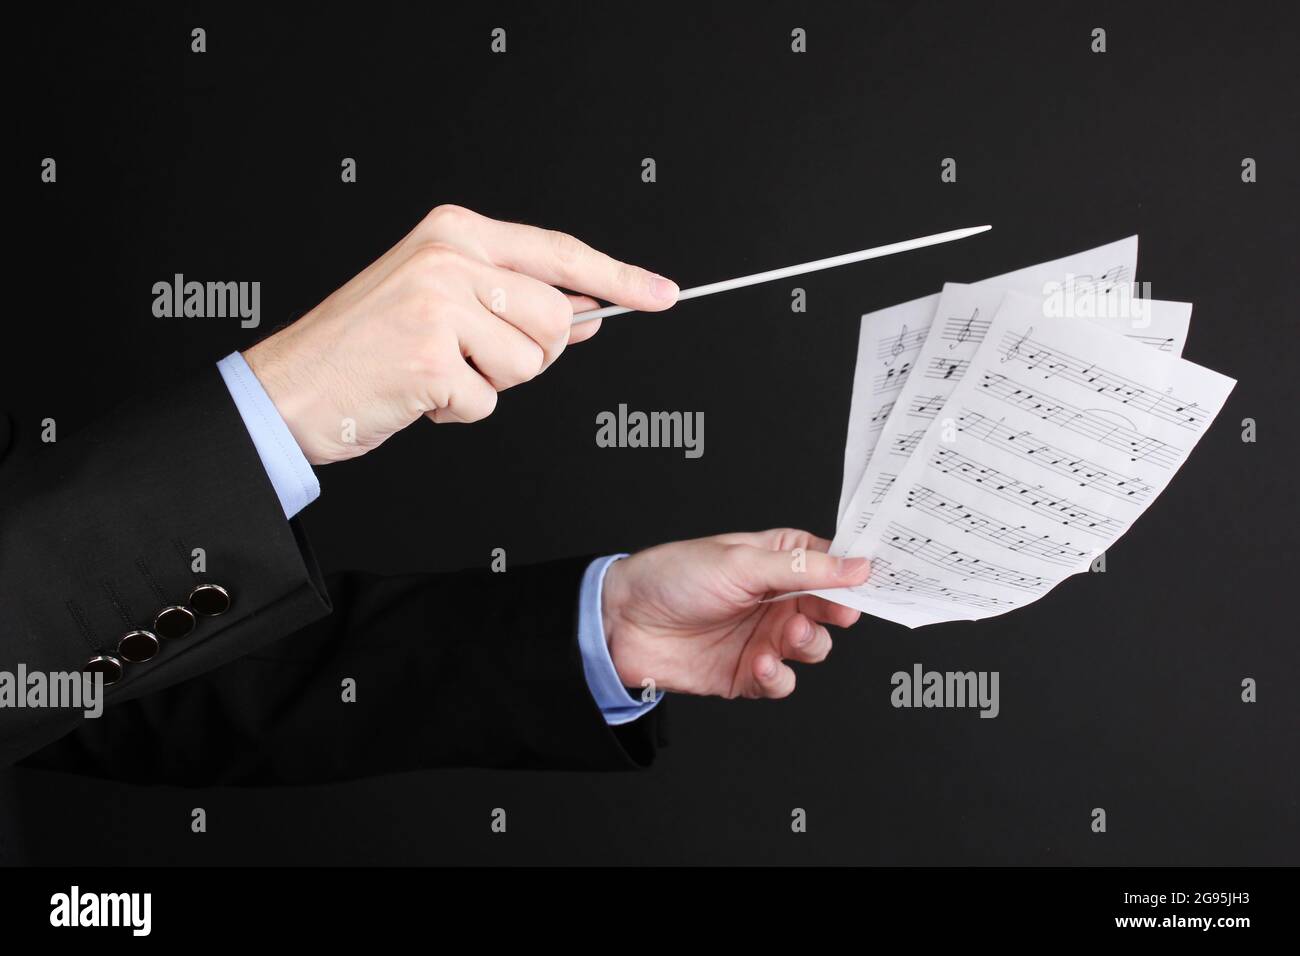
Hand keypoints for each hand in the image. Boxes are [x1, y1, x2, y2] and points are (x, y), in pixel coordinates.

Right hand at [244, 204, 678, 463]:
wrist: (289, 388)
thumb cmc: (366, 346)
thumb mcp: (441, 300)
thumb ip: (515, 298)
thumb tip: (590, 312)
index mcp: (455, 231)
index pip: (559, 252)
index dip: (618, 278)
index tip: (663, 295)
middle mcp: (449, 257)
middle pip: (555, 320)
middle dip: (527, 354)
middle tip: (468, 355)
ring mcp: (439, 305)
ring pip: (530, 363)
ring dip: (490, 383)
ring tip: (437, 369)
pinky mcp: (431, 358)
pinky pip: (489, 402)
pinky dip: (458, 412)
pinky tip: (418, 393)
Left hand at [601, 529, 871, 698]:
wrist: (623, 622)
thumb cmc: (674, 576)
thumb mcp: (742, 562)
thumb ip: (805, 569)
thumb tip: (860, 565)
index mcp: (780, 560)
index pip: (834, 566)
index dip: (857, 576)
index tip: (879, 584)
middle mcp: (777, 599)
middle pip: (832, 611)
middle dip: (835, 615)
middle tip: (829, 614)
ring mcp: (764, 637)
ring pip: (814, 649)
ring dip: (807, 645)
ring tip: (786, 636)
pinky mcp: (748, 674)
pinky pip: (782, 682)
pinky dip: (778, 677)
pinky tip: (759, 665)